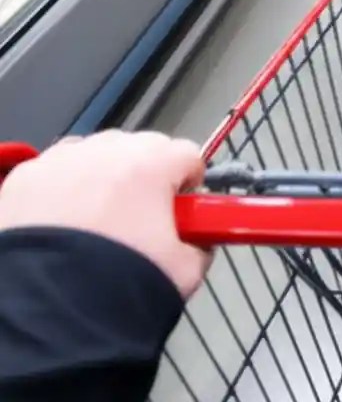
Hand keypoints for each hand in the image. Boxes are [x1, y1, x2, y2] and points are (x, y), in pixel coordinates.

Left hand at [0, 130, 210, 298]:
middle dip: (146, 179)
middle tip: (142, 222)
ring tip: (98, 226)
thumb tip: (195, 242)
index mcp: (151, 164)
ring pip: (95, 157)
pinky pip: (55, 174)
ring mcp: (59, 161)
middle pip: (140, 149)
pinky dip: (62, 193)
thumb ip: (200, 245)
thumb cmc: (119, 282)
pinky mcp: (23, 180)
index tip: (184, 210)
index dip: (190, 185)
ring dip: (103, 181)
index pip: (188, 155)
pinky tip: (64, 228)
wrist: (51, 309)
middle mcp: (105, 151)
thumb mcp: (186, 270)